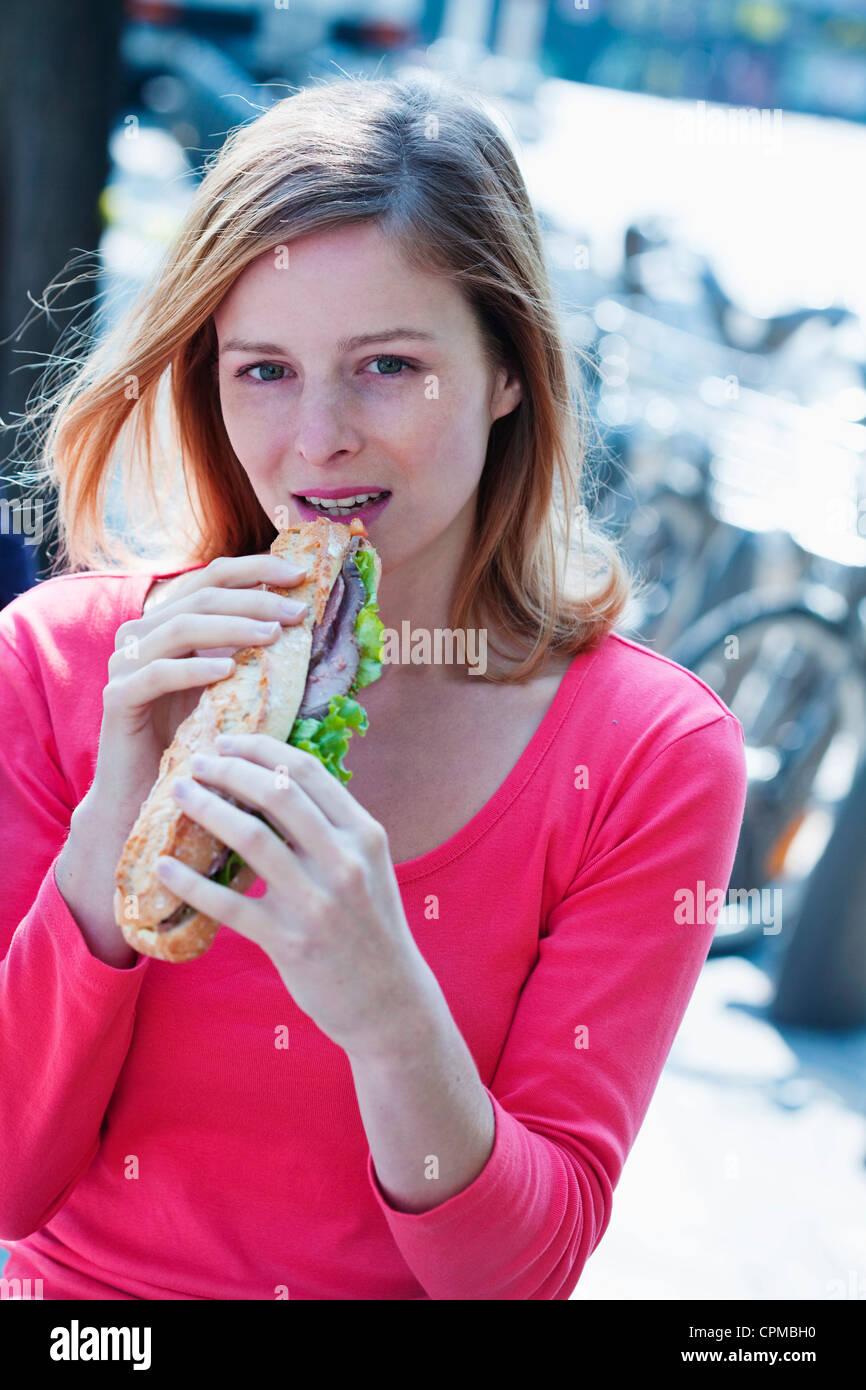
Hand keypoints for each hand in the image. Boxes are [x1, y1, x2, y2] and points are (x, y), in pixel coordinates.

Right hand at [58, 554, 308, 963]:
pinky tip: (228, 671)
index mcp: (170, 621)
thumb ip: (255, 654)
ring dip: (232, 628)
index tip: (301, 575)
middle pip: (201, 595)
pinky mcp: (117, 700)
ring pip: (181, 628)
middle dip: (254, 599)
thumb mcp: (233, 691)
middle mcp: (142, 634)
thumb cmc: (199, 745)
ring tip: (272, 635)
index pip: (214, 576)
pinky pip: (156, 674)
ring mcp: (125, 665)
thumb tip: (309, 623)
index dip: (257, 570)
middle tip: (296, 611)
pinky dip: (193, 669)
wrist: (148, 801)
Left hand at [153, 732, 427, 1058]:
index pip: (308, 772)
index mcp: (364, 834)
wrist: (390, 1002)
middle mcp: (345, 860)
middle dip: (229, 768)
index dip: (261, 748)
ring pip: (250, 837)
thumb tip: (274, 783)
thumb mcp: (368, 867)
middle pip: (276, 792)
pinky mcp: (291, 942)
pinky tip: (164, 869)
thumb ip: (331, 829)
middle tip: (196, 761)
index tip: (228, 741)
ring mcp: (318, 902)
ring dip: (206, 809)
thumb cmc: (371, 928)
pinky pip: (230, 904)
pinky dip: (191, 883)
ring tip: (178, 795)